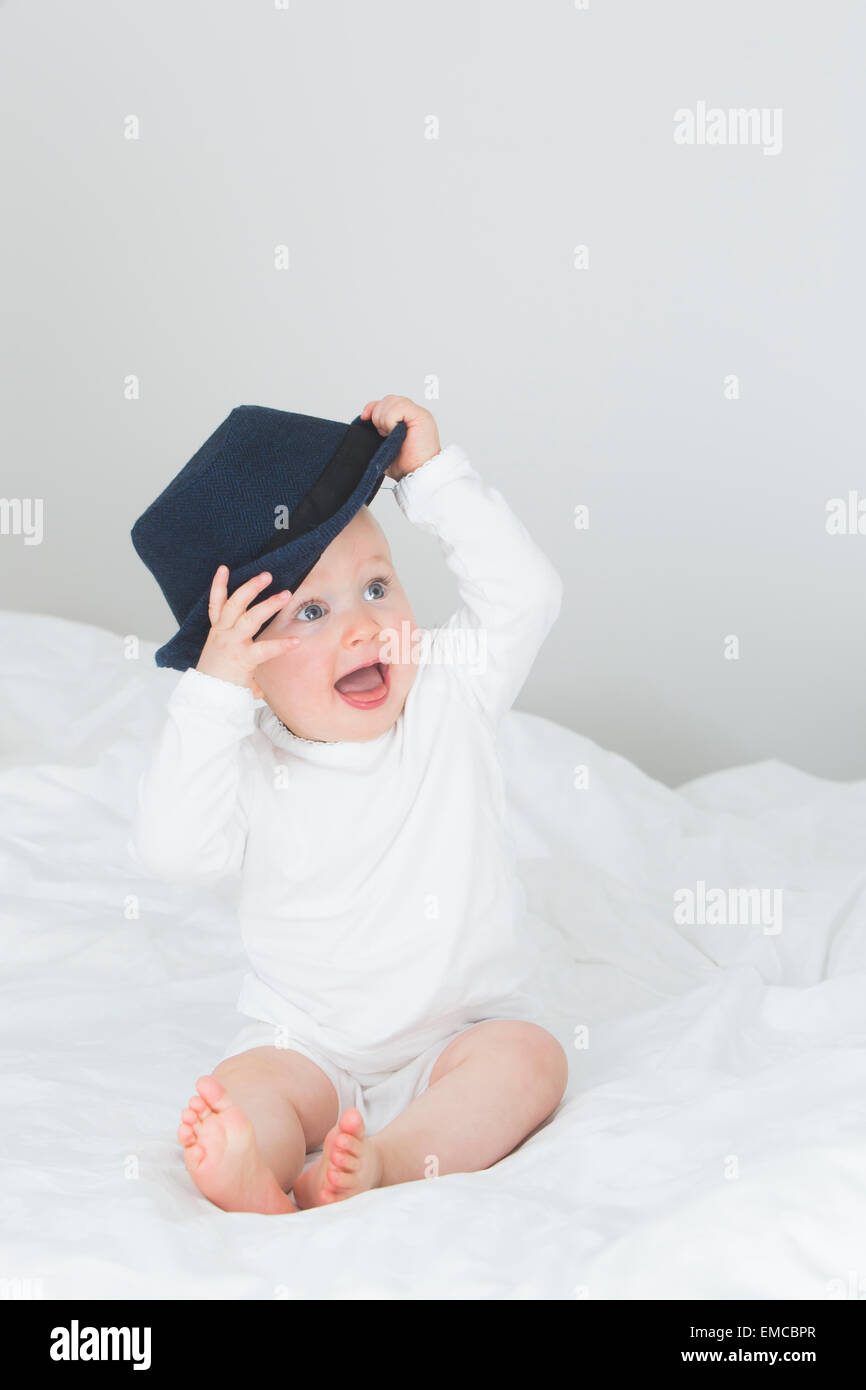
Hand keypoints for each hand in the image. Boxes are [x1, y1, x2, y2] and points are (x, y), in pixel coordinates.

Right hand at [196, 566, 298, 697]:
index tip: (223, 568)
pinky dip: (282, 645)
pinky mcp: (242, 658)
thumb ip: (242, 663)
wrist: (207, 699)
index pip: (215, 605)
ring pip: (250, 618)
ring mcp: (232, 644)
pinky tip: (296, 640)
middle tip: (267, 575)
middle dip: (250, 587)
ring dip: (268, 604)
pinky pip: (265, 649)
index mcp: (217, 633)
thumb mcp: (224, 666)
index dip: (218, 585)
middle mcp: (223, 634)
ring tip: (286, 595)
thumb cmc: (217, 683)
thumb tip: (258, 684)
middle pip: (234, 603)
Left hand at [359, 395, 440, 479]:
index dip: (373, 407)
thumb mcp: (385, 445)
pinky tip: (394, 431)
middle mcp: (413, 414)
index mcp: (407, 419)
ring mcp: (418, 414)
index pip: (387, 402)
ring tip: (389, 434)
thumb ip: (379, 428)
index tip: (365, 418)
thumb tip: (365, 417)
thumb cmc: (405, 465)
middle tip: (383, 434)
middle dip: (378, 415)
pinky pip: (399, 407)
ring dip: (384, 419)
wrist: (415, 475)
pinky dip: (391, 419)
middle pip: (388, 399)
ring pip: (391, 401)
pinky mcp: (420, 416)